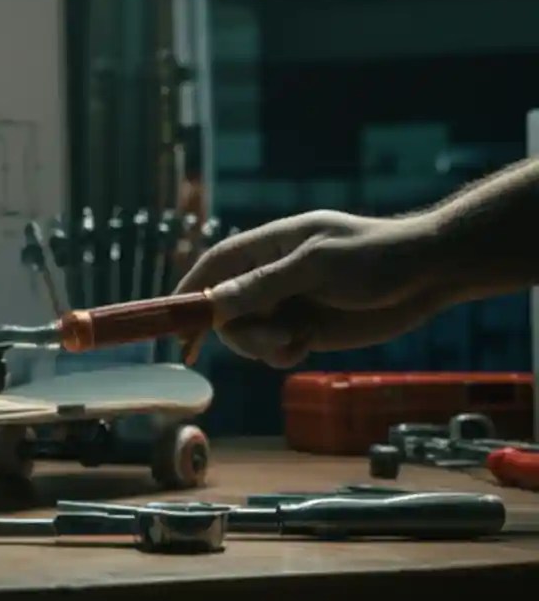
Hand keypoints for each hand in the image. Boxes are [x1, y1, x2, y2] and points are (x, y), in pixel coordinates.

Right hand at [173, 210, 445, 367]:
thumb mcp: (316, 267)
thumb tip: (213, 300)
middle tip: (275, 337)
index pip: (212, 266)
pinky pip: (272, 350)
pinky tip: (306, 347)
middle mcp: (270, 275)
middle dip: (239, 330)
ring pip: (246, 334)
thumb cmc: (375, 257)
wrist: (428, 275)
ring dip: (263, 345)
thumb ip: (264, 284)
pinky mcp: (305, 328)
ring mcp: (287, 303)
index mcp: (268, 245)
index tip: (172, 324)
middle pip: (224, 309)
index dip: (187, 293)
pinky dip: (281, 354)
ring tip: (298, 341)